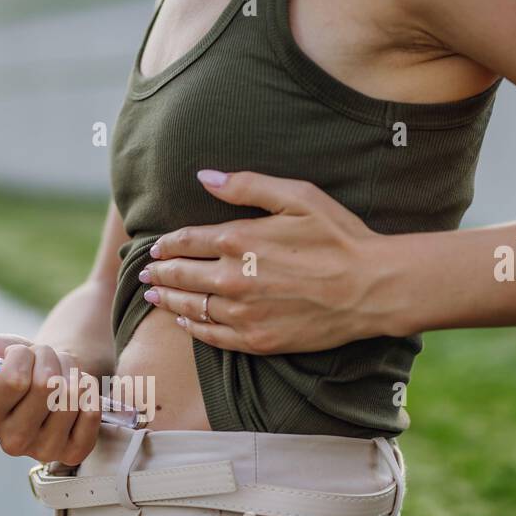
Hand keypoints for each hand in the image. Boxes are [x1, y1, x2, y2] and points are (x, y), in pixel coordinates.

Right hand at [0, 330, 103, 464]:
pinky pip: (91, 413)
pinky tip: (78, 391)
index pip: (14, 380)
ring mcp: (43, 451)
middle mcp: (10, 442)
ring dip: (71, 371)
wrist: (48, 379)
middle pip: (47, 386)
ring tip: (60, 373)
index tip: (22, 353)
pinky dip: (89, 392)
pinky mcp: (73, 453)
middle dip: (50, 359)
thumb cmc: (14, 364)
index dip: (25, 356)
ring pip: (72, 395)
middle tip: (44, 360)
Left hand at [140, 169, 401, 353]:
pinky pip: (210, 335)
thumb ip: (248, 185)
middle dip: (159, 271)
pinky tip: (182, 320)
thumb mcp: (298, 197)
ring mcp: (242, 312)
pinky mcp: (255, 340)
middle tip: (144, 272)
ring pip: (190, 306)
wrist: (370, 289)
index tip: (156, 245)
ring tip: (153, 294)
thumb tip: (205, 176)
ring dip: (168, 298)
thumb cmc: (339, 238)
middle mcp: (232, 279)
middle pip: (181, 275)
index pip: (187, 241)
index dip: (167, 243)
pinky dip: (191, 327)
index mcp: (240, 240)